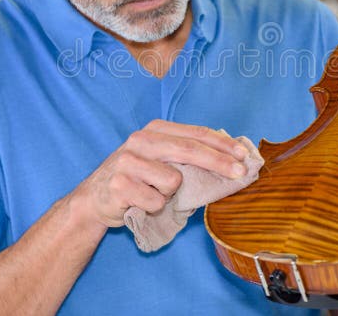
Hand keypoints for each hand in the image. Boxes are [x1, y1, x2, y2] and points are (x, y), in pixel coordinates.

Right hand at [76, 120, 248, 227]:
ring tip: (153, 194)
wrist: (94, 199)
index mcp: (154, 129)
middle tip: (239, 173)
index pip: (196, 134)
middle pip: (190, 150)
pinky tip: (139, 203)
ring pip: (173, 181)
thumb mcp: (159, 160)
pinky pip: (156, 201)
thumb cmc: (136, 180)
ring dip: (170, 195)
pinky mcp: (119, 184)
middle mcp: (140, 140)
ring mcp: (128, 161)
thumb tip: (229, 161)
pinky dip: (154, 208)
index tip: (243, 155)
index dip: (222, 144)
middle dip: (219, 162)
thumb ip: (186, 156)